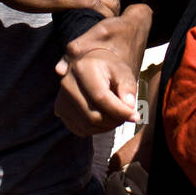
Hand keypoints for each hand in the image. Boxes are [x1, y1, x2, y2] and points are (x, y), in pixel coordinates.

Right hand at [54, 4, 150, 135]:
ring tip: (117, 114)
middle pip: (93, 115)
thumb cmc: (110, 67)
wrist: (92, 65)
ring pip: (87, 125)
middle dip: (114, 120)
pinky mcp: (60, 110)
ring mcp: (61, 98)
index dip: (120, 111)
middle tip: (127, 115)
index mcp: (82, 68)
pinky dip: (96, 129)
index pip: (101, 98)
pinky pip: (80, 129)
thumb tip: (129, 106)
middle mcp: (67, 84)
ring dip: (107, 125)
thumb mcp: (123, 71)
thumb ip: (128, 87)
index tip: (135, 116)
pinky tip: (105, 117)